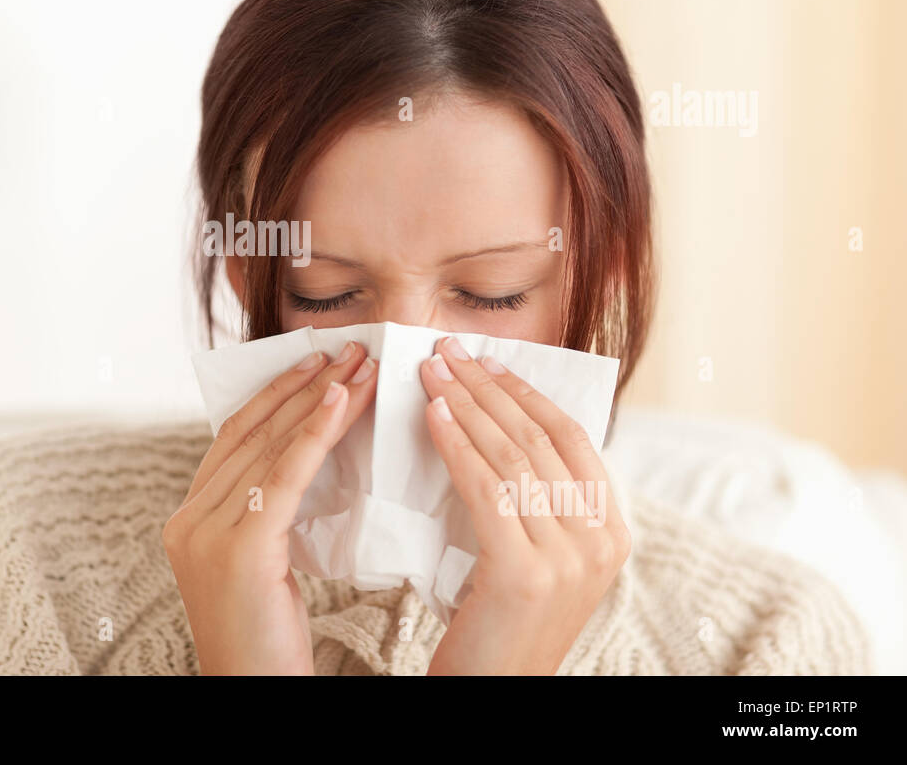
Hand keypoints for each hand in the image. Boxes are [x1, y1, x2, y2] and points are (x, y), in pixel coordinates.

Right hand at [163, 341, 377, 674]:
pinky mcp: (238, 549)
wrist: (253, 697)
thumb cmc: (267, 646)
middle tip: (347, 348)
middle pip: (250, 433)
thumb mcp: (259, 569)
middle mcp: (188, 521)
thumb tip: (306, 464)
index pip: (233, 440)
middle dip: (302, 385)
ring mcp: (206, 533)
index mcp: (189, 523)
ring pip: (269, 447)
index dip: (275, 396)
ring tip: (359, 366)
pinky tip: (342, 402)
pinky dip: (315, 433)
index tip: (315, 363)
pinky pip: (284, 476)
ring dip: (319, 399)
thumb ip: (265, 518)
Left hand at [419, 336, 630, 674]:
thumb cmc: (502, 622)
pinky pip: (485, 490)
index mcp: (611, 530)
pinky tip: (432, 418)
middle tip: (447, 351)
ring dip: (466, 406)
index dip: (526, 392)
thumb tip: (499, 422)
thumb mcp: (538, 555)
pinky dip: (456, 446)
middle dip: (487, 387)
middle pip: (538, 439)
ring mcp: (568, 558)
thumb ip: (538, 501)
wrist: (493, 693)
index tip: (487, 361)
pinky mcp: (524, 573)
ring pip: (511, 457)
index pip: (570, 438)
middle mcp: (600, 540)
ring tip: (432, 374)